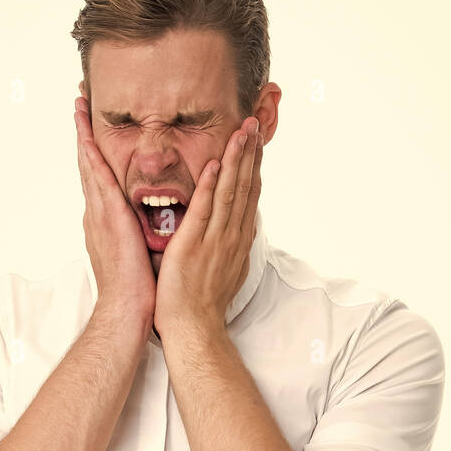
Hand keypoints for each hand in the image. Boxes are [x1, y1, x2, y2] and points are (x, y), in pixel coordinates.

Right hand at [74, 97, 155, 328]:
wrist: (126, 310)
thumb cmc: (135, 290)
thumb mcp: (136, 253)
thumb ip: (138, 233)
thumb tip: (148, 224)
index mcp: (105, 222)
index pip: (99, 179)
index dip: (94, 152)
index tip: (91, 129)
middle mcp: (97, 214)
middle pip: (88, 164)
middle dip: (82, 133)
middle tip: (78, 102)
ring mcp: (99, 214)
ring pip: (89, 164)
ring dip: (83, 134)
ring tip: (78, 105)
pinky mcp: (108, 217)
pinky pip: (99, 178)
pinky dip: (91, 155)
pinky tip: (88, 135)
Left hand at [153, 117, 262, 337]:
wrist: (193, 328)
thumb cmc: (202, 304)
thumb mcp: (226, 270)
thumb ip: (230, 246)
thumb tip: (238, 230)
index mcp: (237, 240)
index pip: (249, 194)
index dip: (254, 165)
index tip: (257, 141)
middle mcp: (231, 236)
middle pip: (246, 186)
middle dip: (251, 152)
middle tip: (255, 122)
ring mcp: (215, 240)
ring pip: (231, 191)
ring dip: (237, 159)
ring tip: (242, 130)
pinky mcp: (194, 245)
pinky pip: (205, 209)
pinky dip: (212, 185)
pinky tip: (217, 163)